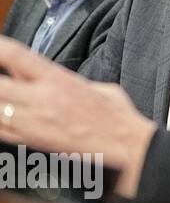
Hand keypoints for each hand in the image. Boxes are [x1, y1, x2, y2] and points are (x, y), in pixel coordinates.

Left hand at [0, 36, 154, 196]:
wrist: (125, 146)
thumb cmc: (115, 116)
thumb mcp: (95, 84)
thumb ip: (61, 77)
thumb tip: (36, 71)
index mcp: (59, 80)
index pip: (16, 56)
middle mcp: (41, 100)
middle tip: (0, 77)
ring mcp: (32, 123)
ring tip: (4, 98)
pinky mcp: (29, 142)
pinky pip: (0, 131)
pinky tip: (2, 116)